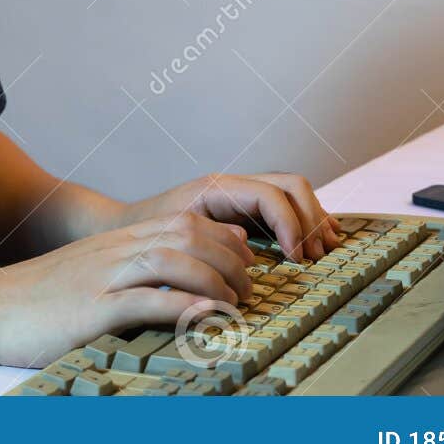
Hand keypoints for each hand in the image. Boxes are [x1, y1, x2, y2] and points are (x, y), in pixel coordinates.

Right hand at [0, 212, 254, 368]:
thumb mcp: (95, 272)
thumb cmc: (42, 298)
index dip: (227, 242)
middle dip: (230, 260)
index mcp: (119, 241)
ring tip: (234, 306)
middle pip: (189, 235)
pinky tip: (205, 320)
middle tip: (249, 290)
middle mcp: (116, 251)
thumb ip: (140, 266)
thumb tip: (190, 270)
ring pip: (174, 261)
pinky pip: (147, 301)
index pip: (188, 223)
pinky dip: (183, 308)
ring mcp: (104, 277)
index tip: (247, 268)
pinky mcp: (92, 310)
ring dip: (214, 283)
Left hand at [115, 172, 341, 262]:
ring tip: (323, 249)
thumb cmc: (141, 236)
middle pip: (291, 185)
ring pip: (293, 193)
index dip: (291, 225)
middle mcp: (233, 186)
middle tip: (316, 255)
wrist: (120, 229)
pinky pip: (283, 209)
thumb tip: (244, 250)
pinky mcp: (244, 212)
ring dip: (313, 218)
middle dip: (310, 217)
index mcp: (217, 188)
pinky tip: (313, 244)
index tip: (296, 258)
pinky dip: (303, 223)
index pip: (270, 195)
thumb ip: (204, 240)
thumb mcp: (170, 238)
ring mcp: (241, 197)